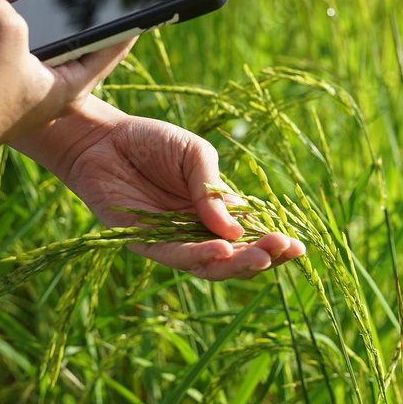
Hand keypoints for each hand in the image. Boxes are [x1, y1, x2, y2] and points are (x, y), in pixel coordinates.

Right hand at [0, 0, 135, 160]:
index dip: (124, 29)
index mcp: (67, 89)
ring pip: (12, 47)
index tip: (139, 17)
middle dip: (42, 13)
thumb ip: (7, 10)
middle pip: (55, 44)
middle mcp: (42, 98)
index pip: (107, 52)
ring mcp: (9, 100)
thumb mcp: (6, 26)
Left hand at [66, 110, 306, 280]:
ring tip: (261, 257)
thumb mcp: (194, 154)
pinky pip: (176, 256)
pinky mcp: (145, 244)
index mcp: (216, 211)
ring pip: (210, 265)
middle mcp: (197, 231)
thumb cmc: (151, 141)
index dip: (274, 244)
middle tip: (284, 250)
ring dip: (237, 264)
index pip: (251, 236)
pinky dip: (200, 256)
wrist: (103, 138)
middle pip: (235, 257)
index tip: (299, 246)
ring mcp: (172, 240)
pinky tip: (221, 251)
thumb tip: (235, 231)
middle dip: (263, 257)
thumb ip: (213, 189)